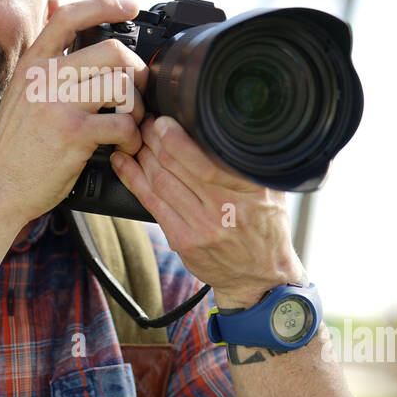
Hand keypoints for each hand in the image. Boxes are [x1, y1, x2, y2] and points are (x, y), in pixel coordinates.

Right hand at [0, 0, 150, 223]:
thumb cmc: (16, 149)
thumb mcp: (22, 97)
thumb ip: (49, 73)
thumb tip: (86, 52)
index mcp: (33, 65)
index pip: (69, 16)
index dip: (104, 4)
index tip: (129, 6)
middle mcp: (44, 78)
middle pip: (112, 50)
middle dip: (138, 71)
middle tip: (141, 92)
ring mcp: (58, 104)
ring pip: (123, 85)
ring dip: (139, 107)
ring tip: (133, 124)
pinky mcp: (73, 133)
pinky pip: (123, 123)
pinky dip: (132, 138)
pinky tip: (123, 148)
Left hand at [109, 115, 306, 309]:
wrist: (260, 276)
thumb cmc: (265, 228)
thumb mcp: (272, 190)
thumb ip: (250, 163)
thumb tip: (225, 127)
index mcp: (251, 191)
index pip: (205, 160)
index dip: (176, 138)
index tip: (163, 121)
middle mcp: (226, 209)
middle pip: (177, 167)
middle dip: (154, 140)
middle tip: (145, 124)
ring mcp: (203, 228)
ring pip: (161, 182)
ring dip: (143, 156)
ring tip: (136, 140)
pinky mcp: (184, 241)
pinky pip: (152, 204)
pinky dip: (133, 180)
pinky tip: (124, 163)